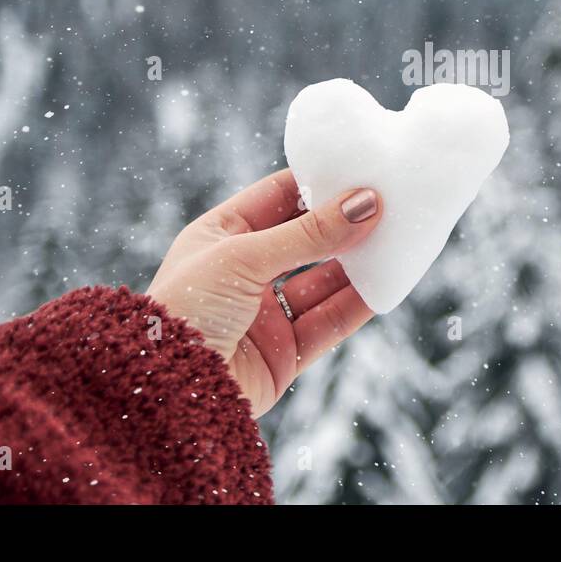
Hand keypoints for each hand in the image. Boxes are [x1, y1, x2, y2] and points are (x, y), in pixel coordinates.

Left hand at [147, 169, 381, 416]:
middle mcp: (243, 274)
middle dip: (344, 223)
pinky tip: (385, 283)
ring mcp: (264, 314)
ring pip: (323, 281)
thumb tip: (366, 202)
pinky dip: (358, 303)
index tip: (359, 169)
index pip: (276, 198)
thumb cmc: (187, 307)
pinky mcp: (283, 354)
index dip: (316, 183)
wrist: (165, 392)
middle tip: (388, 202)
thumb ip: (308, 233)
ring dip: (358, 263)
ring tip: (395, 240)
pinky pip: (329, 322)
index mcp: (219, 237)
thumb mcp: (244, 257)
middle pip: (305, 239)